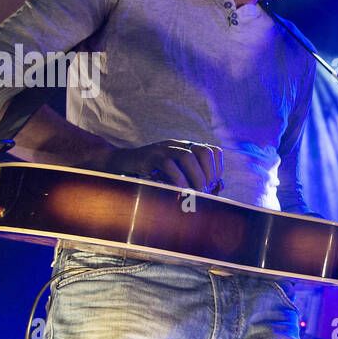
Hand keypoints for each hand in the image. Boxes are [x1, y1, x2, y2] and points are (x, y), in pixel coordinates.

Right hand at [92, 139, 223, 194]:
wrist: (118, 164)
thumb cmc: (149, 174)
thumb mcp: (175, 175)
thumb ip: (194, 179)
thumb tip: (219, 186)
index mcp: (186, 148)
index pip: (213, 151)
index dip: (217, 169)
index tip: (213, 185)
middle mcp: (177, 145)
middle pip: (204, 151)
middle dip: (209, 173)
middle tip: (204, 191)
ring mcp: (163, 149)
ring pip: (187, 156)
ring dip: (195, 177)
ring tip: (195, 193)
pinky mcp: (149, 157)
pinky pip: (168, 164)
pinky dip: (177, 179)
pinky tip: (178, 190)